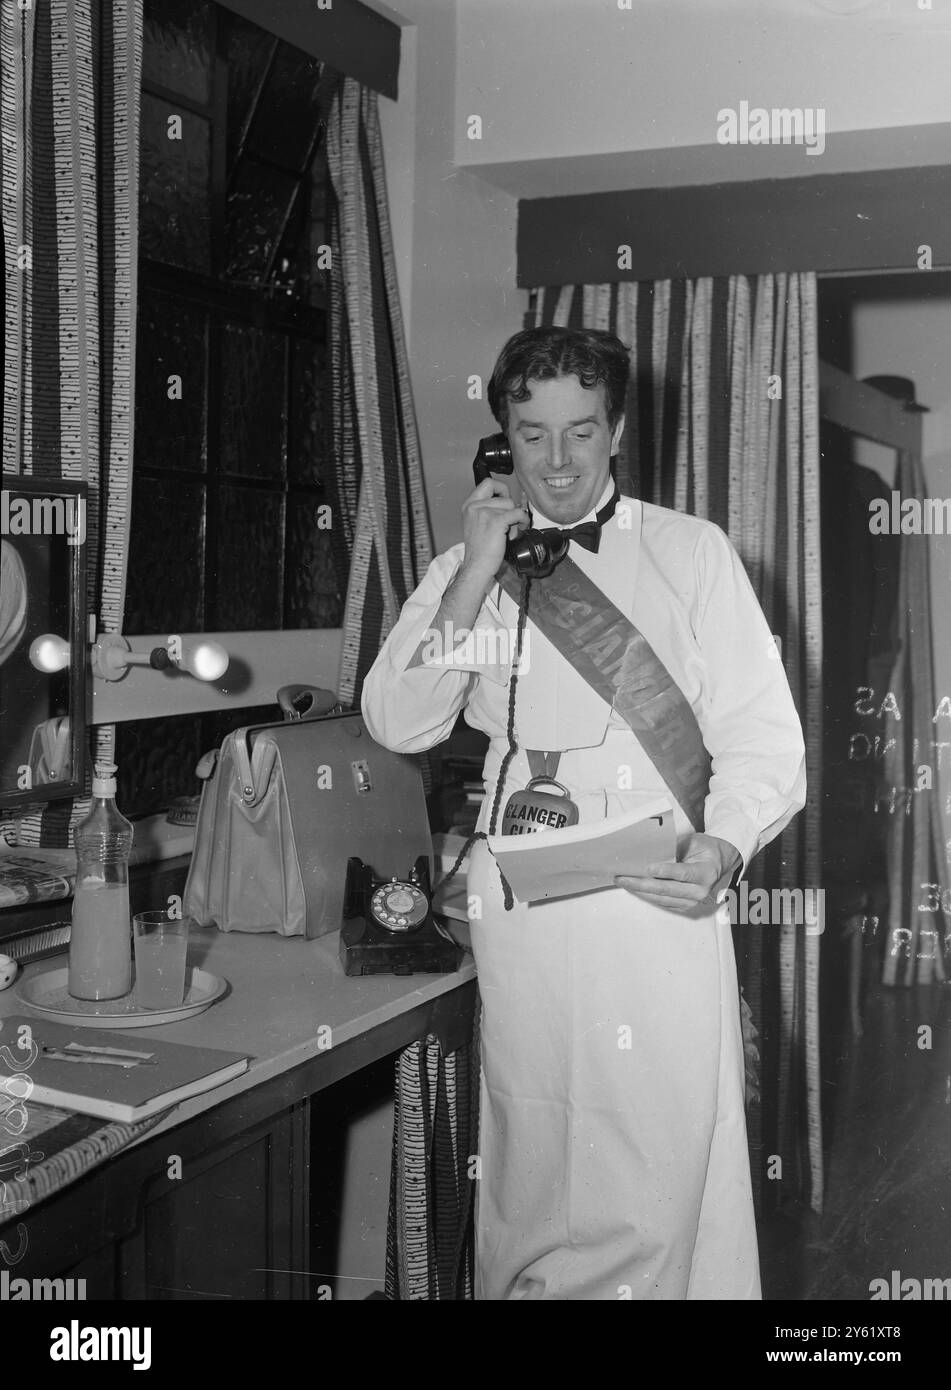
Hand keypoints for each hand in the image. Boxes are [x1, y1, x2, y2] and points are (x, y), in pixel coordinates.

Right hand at [460, 479, 528, 580]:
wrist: (477, 566)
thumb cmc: (479, 550)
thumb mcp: (477, 523)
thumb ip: (487, 510)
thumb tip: (508, 502)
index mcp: (469, 505)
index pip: (488, 483)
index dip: (501, 489)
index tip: (506, 499)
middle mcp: (474, 506)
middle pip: (503, 494)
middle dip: (511, 505)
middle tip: (510, 518)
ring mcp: (484, 513)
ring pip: (511, 505)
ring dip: (515, 518)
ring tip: (509, 532)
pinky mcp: (496, 521)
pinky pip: (517, 513)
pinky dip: (523, 521)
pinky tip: (519, 530)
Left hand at [614, 833, 740, 913]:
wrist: (719, 863)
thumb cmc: (705, 849)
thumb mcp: (695, 841)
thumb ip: (676, 845)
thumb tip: (651, 847)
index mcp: (706, 872)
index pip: (682, 873)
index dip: (664, 871)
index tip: (648, 868)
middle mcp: (700, 890)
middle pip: (667, 889)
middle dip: (641, 883)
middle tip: (623, 877)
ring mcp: (693, 901)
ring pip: (661, 898)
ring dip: (640, 891)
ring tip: (623, 882)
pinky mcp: (684, 906)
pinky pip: (662, 903)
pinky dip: (646, 896)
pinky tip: (634, 889)